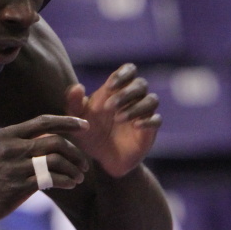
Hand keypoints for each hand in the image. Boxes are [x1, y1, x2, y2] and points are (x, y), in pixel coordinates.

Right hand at [0, 114, 90, 225]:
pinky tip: (69, 184)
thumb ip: (17, 142)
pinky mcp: (18, 187)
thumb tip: (44, 137)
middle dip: (76, 152)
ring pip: (56, 160)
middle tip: (84, 163)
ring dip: (73, 168)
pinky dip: (65, 181)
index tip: (84, 126)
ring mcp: (14, 167)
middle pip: (54, 141)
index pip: (43, 122)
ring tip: (79, 177)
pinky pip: (51, 179)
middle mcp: (11, 147)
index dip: (67, 122)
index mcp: (6, 135)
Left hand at [66, 63, 160, 177]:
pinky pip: (156, 120)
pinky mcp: (149, 130)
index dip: (122, 74)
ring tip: (119, 118)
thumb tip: (77, 86)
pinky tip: (135, 126)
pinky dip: (148, 121)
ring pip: (151, 100)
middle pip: (140, 84)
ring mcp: (143, 114)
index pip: (129, 70)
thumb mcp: (78, 119)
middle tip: (109, 106)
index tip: (109, 86)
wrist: (101, 159)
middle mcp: (132, 99)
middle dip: (126, 93)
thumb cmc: (89, 133)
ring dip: (136, 107)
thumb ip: (74, 103)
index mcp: (116, 90)